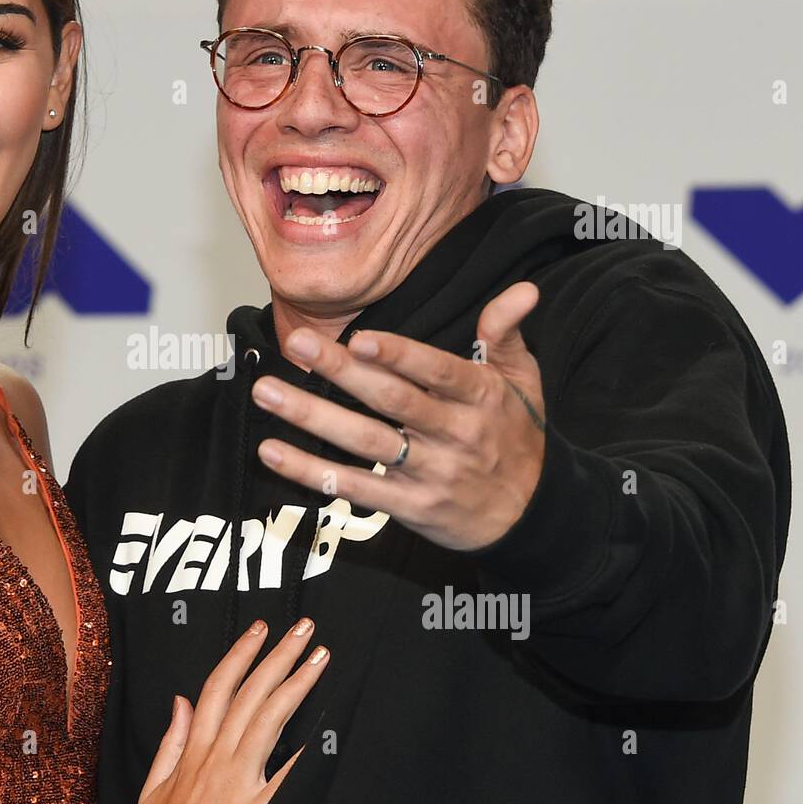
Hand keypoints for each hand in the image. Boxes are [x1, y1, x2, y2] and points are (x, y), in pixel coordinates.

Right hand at [122, 617, 328, 803]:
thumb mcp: (153, 782)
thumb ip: (172, 739)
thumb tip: (182, 700)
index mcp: (194, 749)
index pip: (219, 687)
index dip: (241, 653)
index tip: (261, 628)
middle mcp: (218, 757)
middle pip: (252, 693)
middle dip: (279, 655)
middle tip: (304, 627)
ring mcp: (239, 782)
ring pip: (271, 719)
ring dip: (297, 683)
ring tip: (320, 656)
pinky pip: (286, 774)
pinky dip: (306, 749)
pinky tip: (328, 725)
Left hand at [252, 281, 546, 550]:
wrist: (533, 514)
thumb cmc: (518, 436)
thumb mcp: (525, 380)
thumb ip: (507, 333)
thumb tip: (522, 290)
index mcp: (480, 396)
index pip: (436, 371)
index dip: (398, 355)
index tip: (358, 338)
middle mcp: (454, 433)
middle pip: (391, 401)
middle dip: (339, 372)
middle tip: (296, 344)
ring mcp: (430, 472)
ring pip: (364, 442)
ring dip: (311, 416)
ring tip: (268, 392)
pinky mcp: (409, 506)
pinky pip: (354, 487)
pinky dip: (311, 471)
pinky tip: (274, 451)